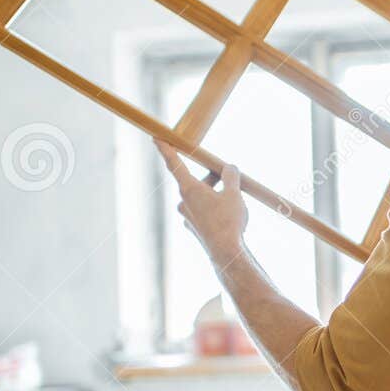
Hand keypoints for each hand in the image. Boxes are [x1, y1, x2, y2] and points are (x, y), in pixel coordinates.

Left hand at [158, 142, 247, 260]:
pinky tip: (226, 216)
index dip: (165, 148)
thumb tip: (229, 168)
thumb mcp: (234, 193)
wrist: (226, 253)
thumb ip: (231, 176)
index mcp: (189, 188)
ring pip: (200, 197)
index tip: (155, 138)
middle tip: (227, 176)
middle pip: (195, 180)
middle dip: (211, 178)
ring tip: (233, 201)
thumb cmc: (228, 221)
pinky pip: (202, 211)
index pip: (174, 163)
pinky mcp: (193, 227)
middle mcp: (183, 201)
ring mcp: (186, 215)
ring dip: (213, 194)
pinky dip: (213, 209)